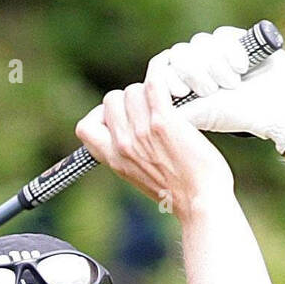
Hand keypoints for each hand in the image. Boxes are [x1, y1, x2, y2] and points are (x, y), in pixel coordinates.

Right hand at [75, 69, 233, 220]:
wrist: (199, 201)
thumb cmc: (177, 191)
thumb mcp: (138, 176)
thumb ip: (126, 155)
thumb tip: (126, 134)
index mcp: (113, 159)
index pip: (85, 128)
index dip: (101, 116)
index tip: (120, 120)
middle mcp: (122, 145)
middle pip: (111, 100)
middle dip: (129, 99)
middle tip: (150, 110)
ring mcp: (141, 132)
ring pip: (132, 90)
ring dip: (149, 92)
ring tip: (167, 105)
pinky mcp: (164, 122)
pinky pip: (153, 85)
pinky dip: (163, 82)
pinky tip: (177, 94)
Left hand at [147, 26, 284, 154]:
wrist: (278, 104)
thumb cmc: (239, 116)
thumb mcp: (201, 116)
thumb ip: (173, 108)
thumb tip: (148, 107)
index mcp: (183, 87)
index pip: (160, 72)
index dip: (167, 78)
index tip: (180, 93)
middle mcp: (196, 68)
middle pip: (178, 54)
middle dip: (194, 72)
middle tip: (210, 91)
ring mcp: (214, 54)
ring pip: (198, 44)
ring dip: (215, 65)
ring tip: (231, 84)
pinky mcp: (232, 41)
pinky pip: (219, 36)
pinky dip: (230, 52)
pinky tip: (242, 68)